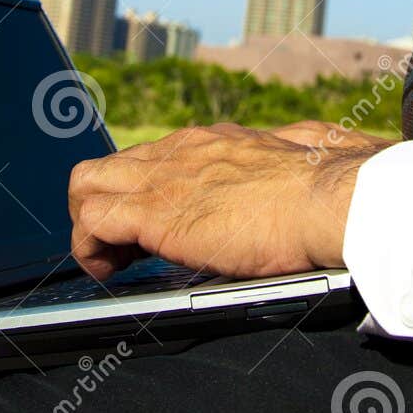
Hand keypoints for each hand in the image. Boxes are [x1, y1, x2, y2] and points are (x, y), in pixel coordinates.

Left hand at [67, 122, 395, 280]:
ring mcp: (161, 179)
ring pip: (86, 185)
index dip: (142, 191)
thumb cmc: (327, 182)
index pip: (151, 157)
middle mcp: (178, 151)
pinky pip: (92, 223)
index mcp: (212, 141)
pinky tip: (110, 272)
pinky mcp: (152, 214)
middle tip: (124, 247)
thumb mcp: (305, 144)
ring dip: (90, 226)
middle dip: (104, 204)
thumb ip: (291, 145)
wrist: (327, 200)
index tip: (153, 223)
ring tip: (113, 261)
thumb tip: (314, 141)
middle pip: (108, 166)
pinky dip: (90, 250)